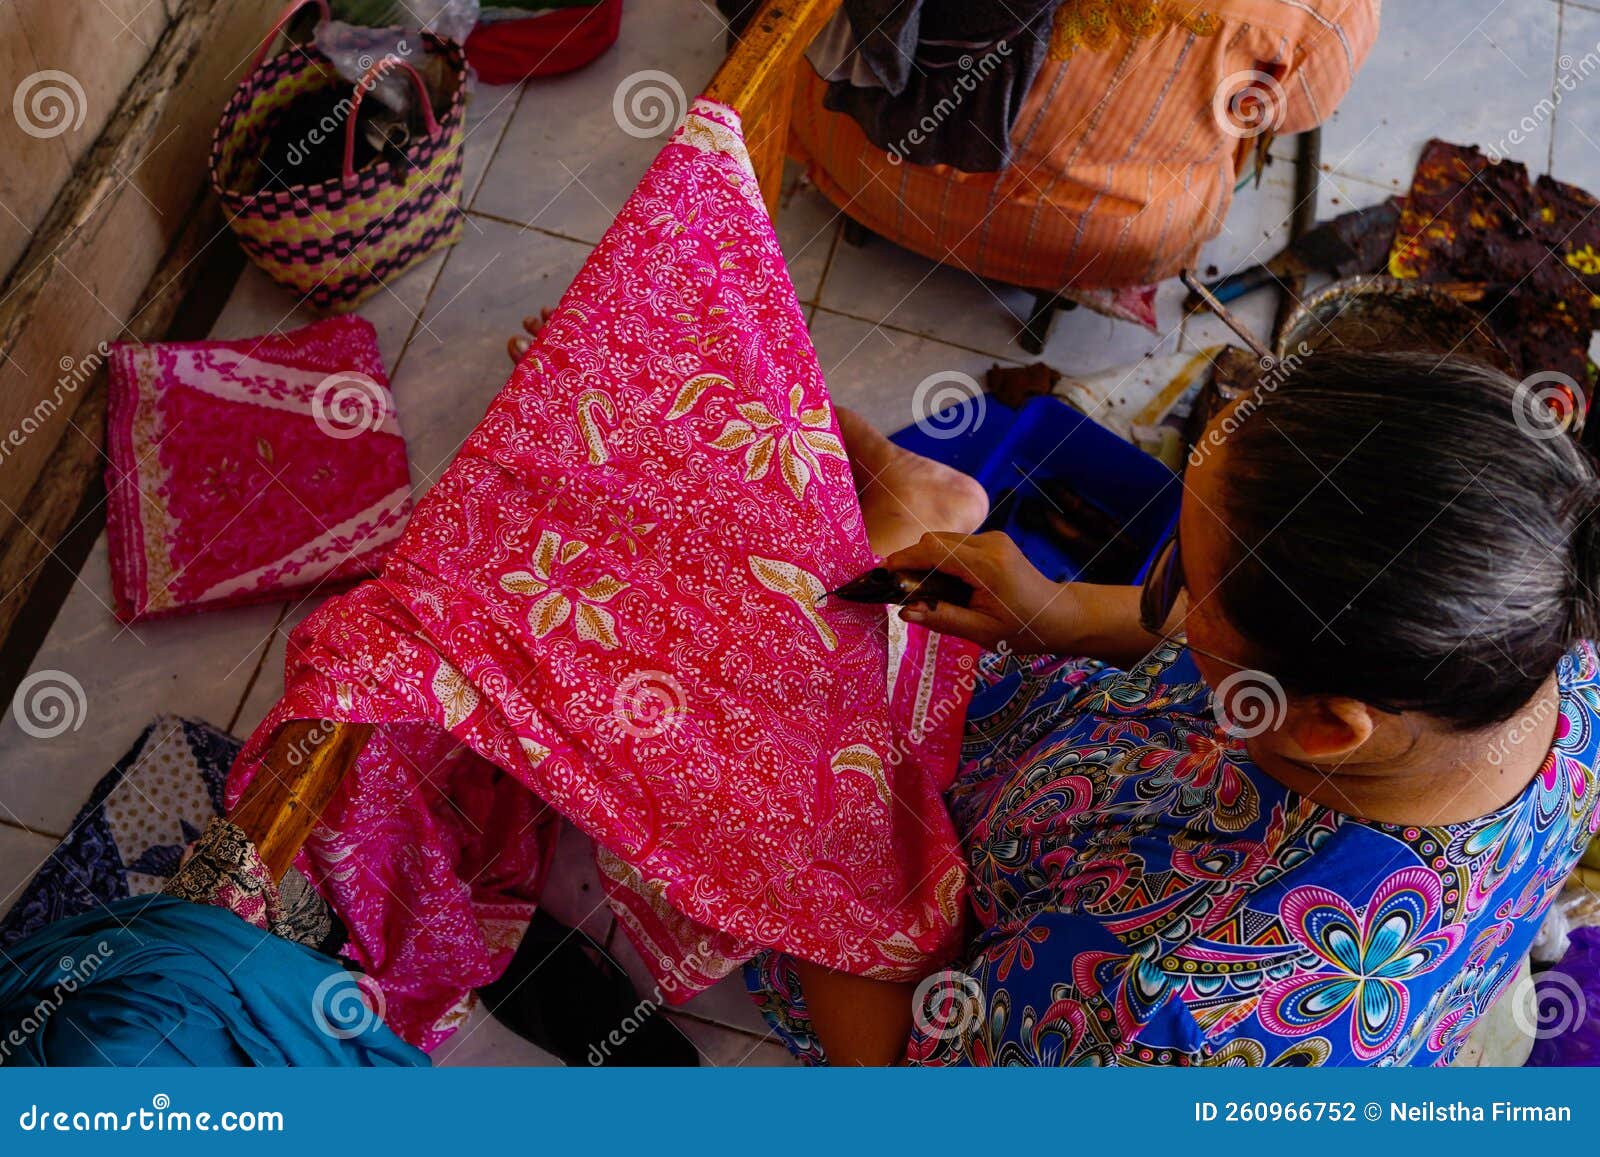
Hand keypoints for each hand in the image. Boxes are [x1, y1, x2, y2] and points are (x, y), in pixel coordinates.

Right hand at [882, 531, 1077, 652]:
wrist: (1058, 615)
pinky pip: (955, 544)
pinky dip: (941, 560)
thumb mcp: (981, 633)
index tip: (882, 574)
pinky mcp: (992, 541)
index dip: (904, 560)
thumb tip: (904, 611)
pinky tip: (943, 584)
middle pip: (935, 540)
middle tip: (900, 589)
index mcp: (988, 567)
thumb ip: (942, 619)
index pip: (934, 551)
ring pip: (943, 540)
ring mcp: (992, 539)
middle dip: (912, 561)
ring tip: (923, 591)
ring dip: (926, 560)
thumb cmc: (1023, 630)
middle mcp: (990, 544)